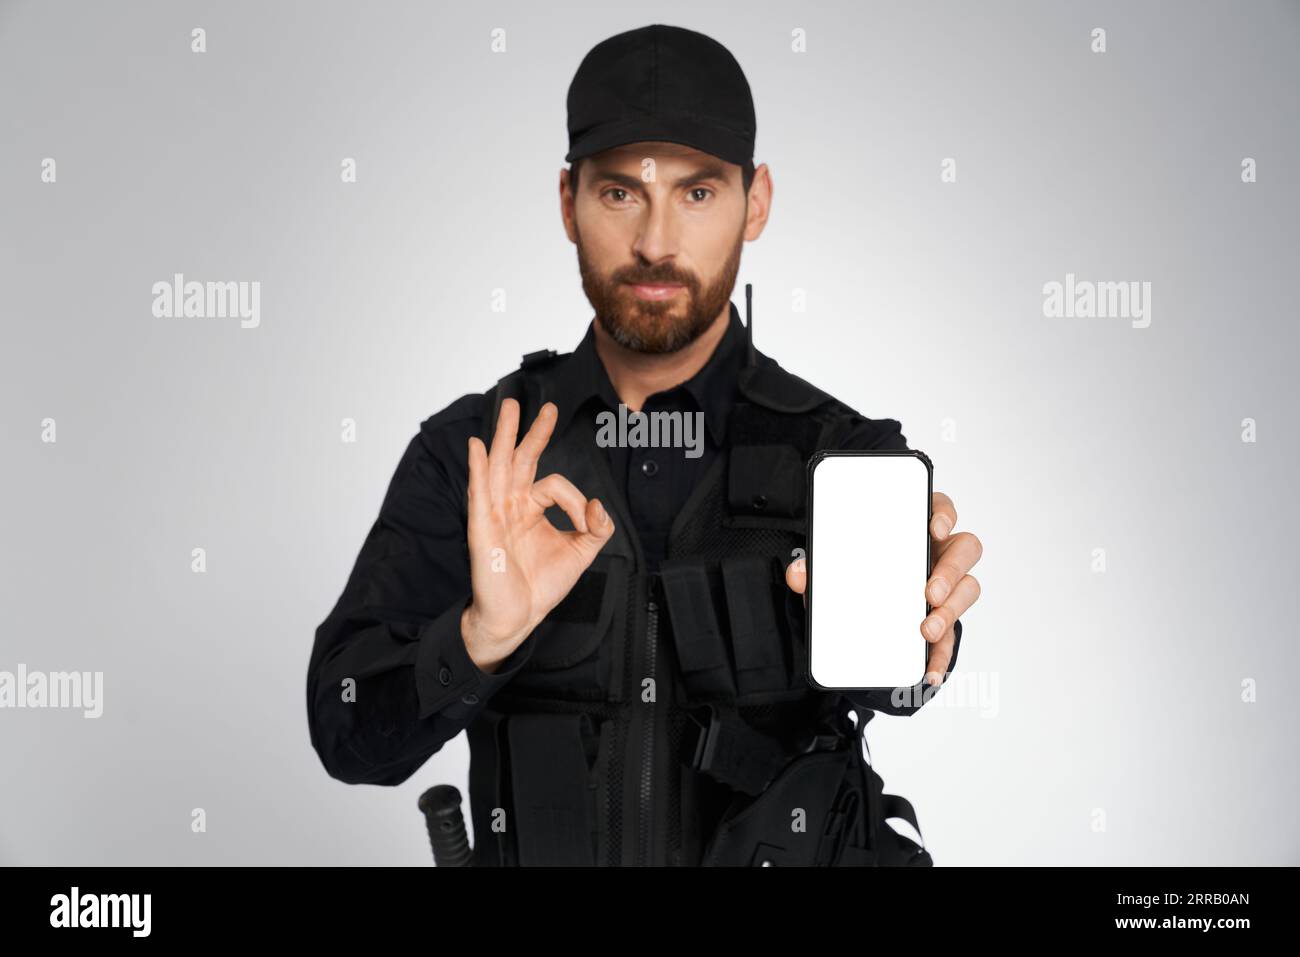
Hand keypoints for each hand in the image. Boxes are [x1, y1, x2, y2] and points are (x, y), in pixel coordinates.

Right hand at [462, 398, 614, 669]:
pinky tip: (478, 447)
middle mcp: (511, 506)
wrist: (517, 617)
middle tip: (542, 406)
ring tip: (509, 408)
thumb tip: (598, 504)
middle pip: (520, 460)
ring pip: (500, 466)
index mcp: (531, 509)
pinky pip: (480, 493)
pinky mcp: (482, 528)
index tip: (588, 521)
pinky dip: (478, 468)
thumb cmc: (540, 587)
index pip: (554, 484)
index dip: (576, 500)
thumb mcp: (581, 553)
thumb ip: (596, 527)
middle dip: (530, 431)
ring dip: (504, 436)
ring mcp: (494, 514)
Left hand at [784, 490, 981, 687]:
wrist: (857, 617)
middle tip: (929, 592)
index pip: (941, 508)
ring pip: (967, 590)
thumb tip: (798, 572)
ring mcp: (946, 588)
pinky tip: (929, 671)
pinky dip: (941, 656)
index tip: (934, 528)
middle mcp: (938, 554)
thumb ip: (816, 570)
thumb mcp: (834, 572)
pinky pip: (951, 638)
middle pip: (965, 549)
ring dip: (951, 611)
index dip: (944, 514)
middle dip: (950, 570)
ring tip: (925, 630)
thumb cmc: (857, 577)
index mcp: (915, 530)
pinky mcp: (942, 622)